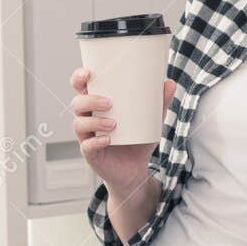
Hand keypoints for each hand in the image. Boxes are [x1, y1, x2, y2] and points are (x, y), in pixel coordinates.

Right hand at [70, 68, 174, 191]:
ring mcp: (87, 137)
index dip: (79, 78)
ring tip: (113, 124)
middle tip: (108, 103)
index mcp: (97, 106)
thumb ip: (158, 103)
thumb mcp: (151, 121)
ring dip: (94, 122)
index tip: (88, 73)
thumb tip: (170, 83)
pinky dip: (96, 141)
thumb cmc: (138, 141)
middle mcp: (88, 119)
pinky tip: (108, 140)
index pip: (81, 88)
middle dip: (89, 100)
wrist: (135, 172)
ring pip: (79, 123)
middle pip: (77, 103)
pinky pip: (87, 145)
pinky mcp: (90, 154)